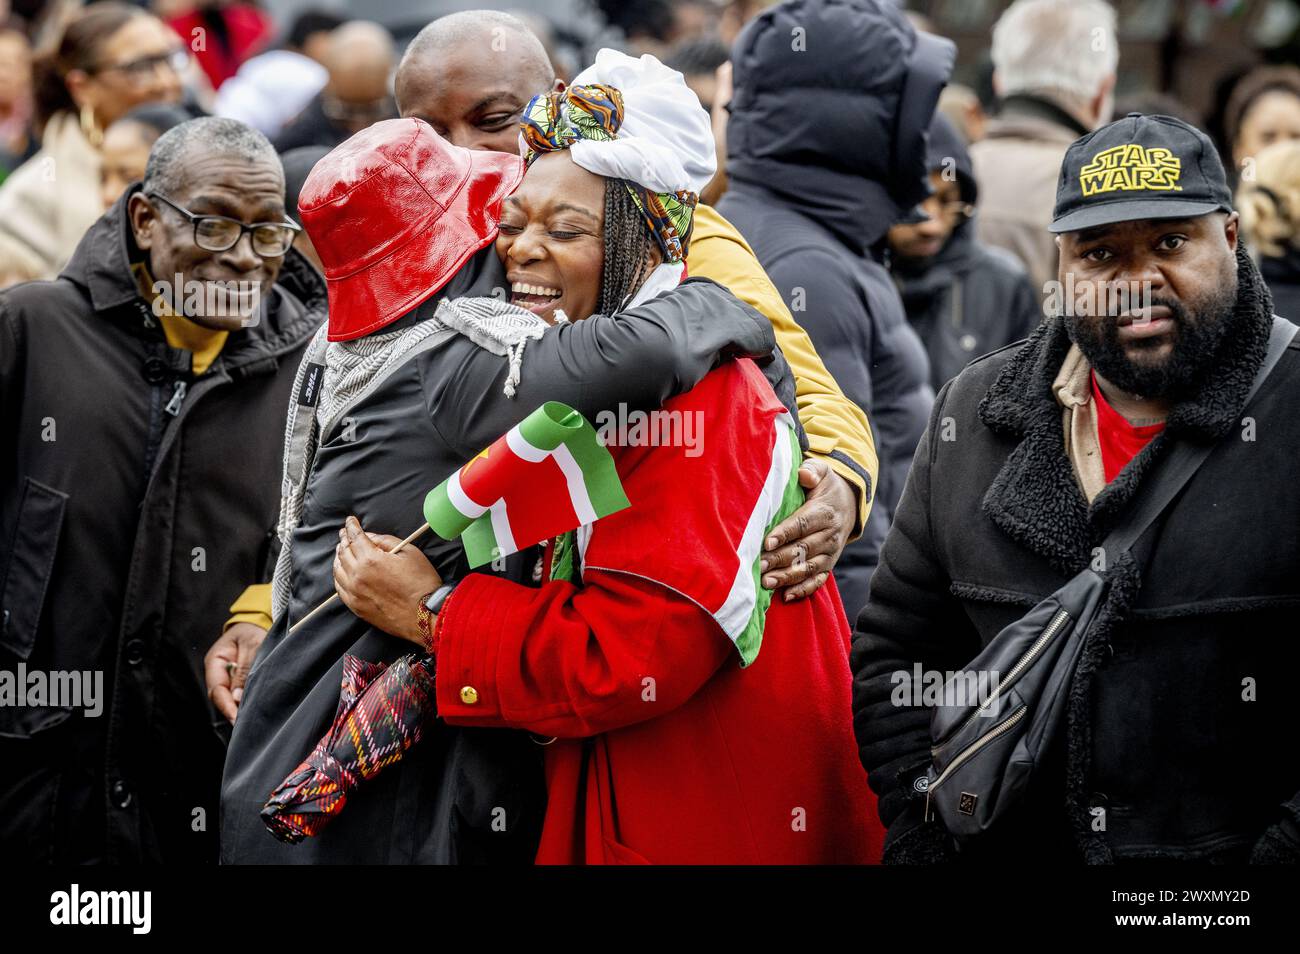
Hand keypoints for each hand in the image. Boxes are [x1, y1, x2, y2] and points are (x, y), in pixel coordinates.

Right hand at [205, 622, 266, 722]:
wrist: (259, 622)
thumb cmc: (254, 631)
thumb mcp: (253, 645)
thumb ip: (245, 669)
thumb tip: (236, 698)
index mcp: (215, 661)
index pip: (216, 690)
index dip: (226, 706)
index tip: (236, 719)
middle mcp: (218, 672)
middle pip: (221, 698)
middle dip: (233, 711)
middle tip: (247, 725)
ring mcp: (227, 676)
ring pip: (230, 698)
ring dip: (240, 708)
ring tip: (252, 720)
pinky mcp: (238, 680)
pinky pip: (239, 694)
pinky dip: (245, 701)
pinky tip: (254, 708)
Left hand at [333, 515, 442, 644]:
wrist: (424, 615)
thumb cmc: (421, 583)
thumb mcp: (409, 553)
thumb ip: (387, 541)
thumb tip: (371, 538)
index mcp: (371, 560)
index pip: (355, 537)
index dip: (351, 526)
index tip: (350, 521)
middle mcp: (358, 576)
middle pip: (344, 552)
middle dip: (344, 540)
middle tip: (344, 533)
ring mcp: (355, 593)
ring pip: (338, 570)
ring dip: (338, 557)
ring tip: (341, 551)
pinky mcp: (356, 607)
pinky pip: (340, 588)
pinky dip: (338, 576)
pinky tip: (341, 572)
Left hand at [760, 460, 855, 600]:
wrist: (848, 505)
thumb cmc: (826, 488)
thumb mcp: (823, 473)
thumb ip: (812, 471)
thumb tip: (803, 475)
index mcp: (825, 513)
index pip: (803, 524)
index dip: (785, 533)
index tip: (766, 542)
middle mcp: (830, 535)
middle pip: (803, 549)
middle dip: (780, 559)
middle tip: (759, 565)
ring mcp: (830, 553)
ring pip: (808, 567)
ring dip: (787, 577)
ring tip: (766, 583)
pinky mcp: (829, 564)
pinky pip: (818, 580)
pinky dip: (804, 590)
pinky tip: (786, 596)